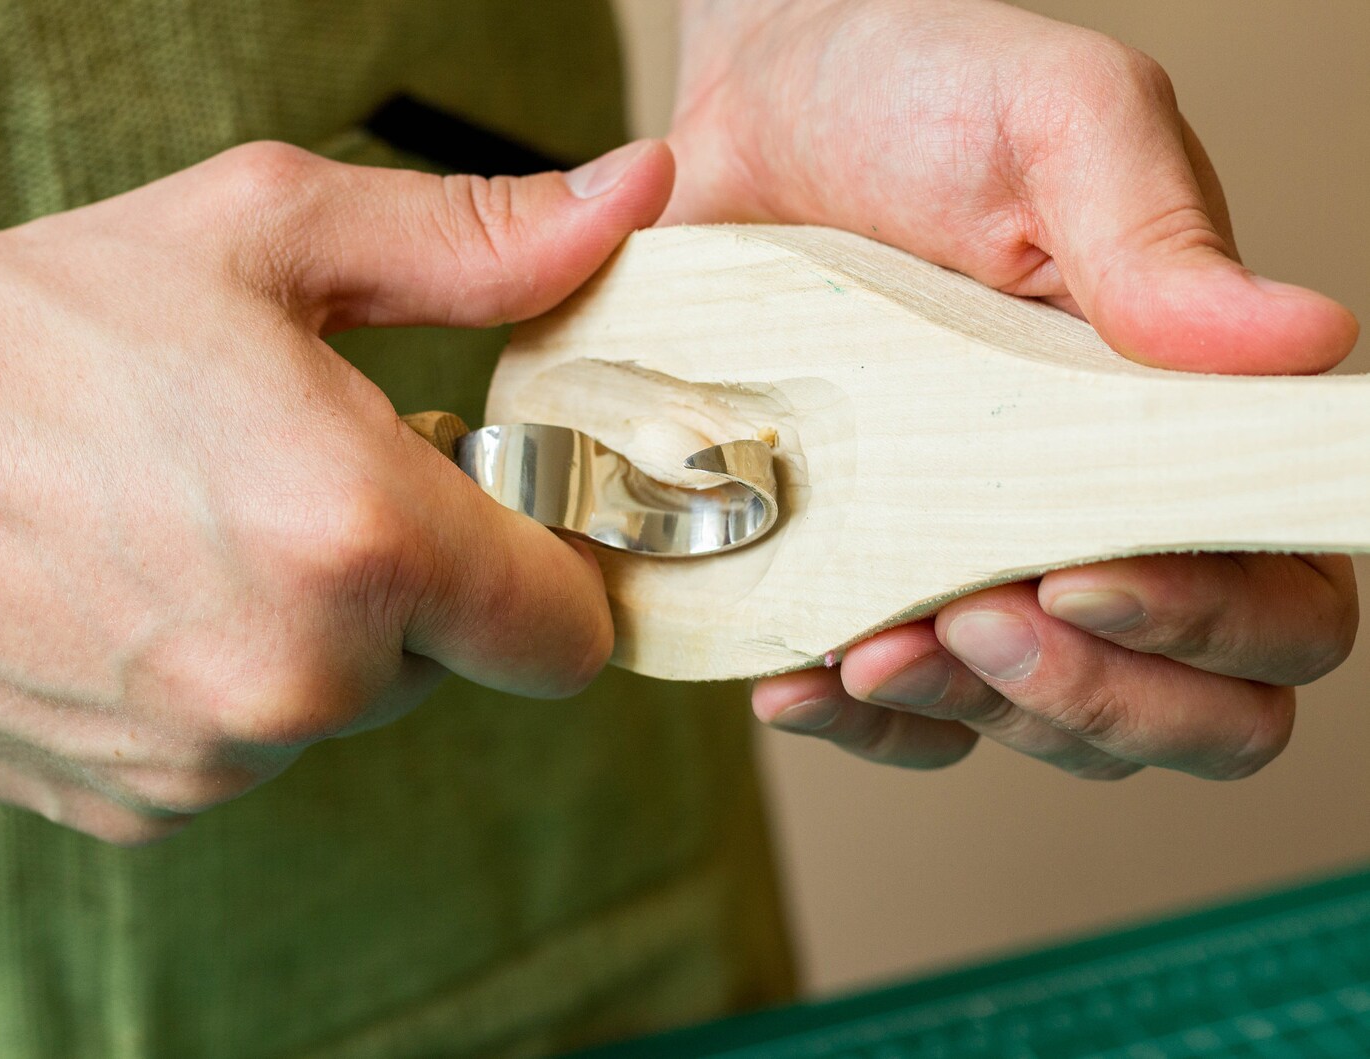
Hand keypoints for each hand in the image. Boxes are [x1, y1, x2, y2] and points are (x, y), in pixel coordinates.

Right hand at [0, 138, 673, 841]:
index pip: (569, 633)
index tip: (481, 504)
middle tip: (297, 479)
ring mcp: (208, 759)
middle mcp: (299, 676)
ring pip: (337, 708)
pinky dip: (217, 687)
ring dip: (307, 633)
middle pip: (449, 665)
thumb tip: (635, 195)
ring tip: (193, 526)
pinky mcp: (133, 804)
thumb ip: (482, 242)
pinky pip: (240, 754)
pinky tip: (130, 597)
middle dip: (408, 582)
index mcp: (365, 538)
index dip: (545, 565)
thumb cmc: (45, 315)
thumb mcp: (277, 235)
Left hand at [670, 0, 1359, 778]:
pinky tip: (797, 676)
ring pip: (1034, 730)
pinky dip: (855, 717)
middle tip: (979, 619)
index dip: (1209, 625)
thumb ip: (1160, 237)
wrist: (764, 105)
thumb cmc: (926, 97)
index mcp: (1186, 426)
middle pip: (1182, 712)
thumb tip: (1306, 343)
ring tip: (868, 646)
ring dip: (964, 714)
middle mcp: (1099, 516)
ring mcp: (979, 559)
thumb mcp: (1057, 124)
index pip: (1280, 601)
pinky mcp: (866, 575)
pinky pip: (893, 709)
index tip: (1083, 574)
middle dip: (1090, 700)